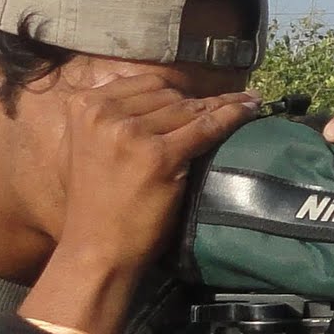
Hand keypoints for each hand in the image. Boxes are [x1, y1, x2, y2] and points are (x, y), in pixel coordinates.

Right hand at [25, 71, 259, 333]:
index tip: (197, 93)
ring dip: (219, 105)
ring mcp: (131, 133)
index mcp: (84, 106)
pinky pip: (205, 128)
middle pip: (166, 94)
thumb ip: (114, 118)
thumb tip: (163, 95)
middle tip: (229, 101)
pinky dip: (231, 116)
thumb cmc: (98, 206)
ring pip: (187, 108)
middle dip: (196, 101)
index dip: (175, 90)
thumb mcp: (90, 147)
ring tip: (245, 103)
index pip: (143, 83)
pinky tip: (249, 110)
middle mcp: (104, 113)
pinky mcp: (159, 156)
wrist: (97, 251)